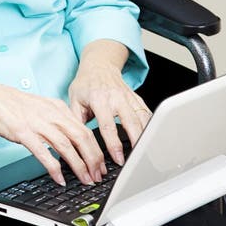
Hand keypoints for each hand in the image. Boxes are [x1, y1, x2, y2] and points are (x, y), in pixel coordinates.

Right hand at [0, 81, 105, 185]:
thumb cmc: (13, 105)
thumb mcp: (42, 108)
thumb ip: (57, 120)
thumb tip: (72, 137)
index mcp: (58, 108)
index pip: (85, 129)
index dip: (96, 149)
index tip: (101, 164)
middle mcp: (51, 115)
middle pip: (81, 138)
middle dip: (94, 159)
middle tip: (98, 176)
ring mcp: (38, 124)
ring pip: (67, 146)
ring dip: (79, 166)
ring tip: (85, 180)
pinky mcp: (24, 133)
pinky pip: (44, 153)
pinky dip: (55, 168)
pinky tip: (60, 179)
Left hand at [68, 40, 151, 166]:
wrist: (99, 65)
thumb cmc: (85, 84)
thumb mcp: (74, 100)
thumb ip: (77, 121)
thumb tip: (76, 142)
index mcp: (99, 99)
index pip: (108, 126)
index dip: (114, 145)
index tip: (118, 159)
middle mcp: (116, 97)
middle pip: (131, 123)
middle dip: (135, 143)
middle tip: (136, 161)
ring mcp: (129, 97)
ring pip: (142, 118)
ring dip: (145, 137)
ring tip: (146, 154)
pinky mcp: (136, 97)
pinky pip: (146, 113)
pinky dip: (150, 126)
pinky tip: (151, 138)